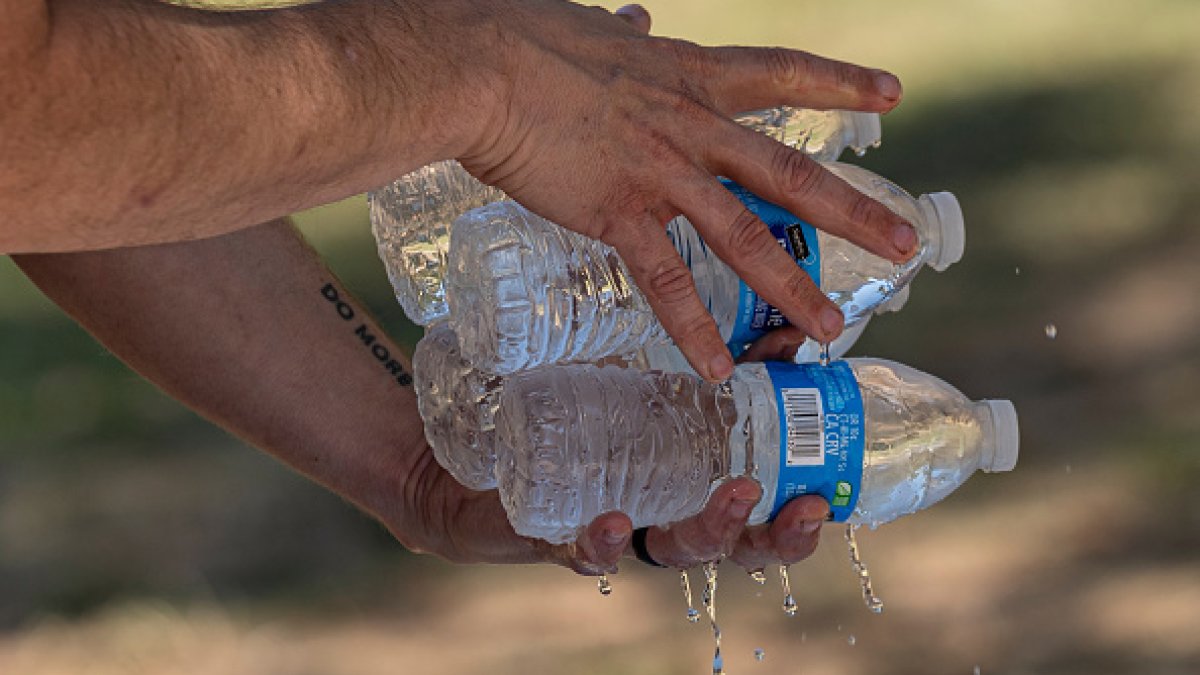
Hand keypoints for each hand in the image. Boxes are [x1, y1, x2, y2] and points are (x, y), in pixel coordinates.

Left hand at [386, 326, 824, 574]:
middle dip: (770, 536)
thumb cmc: (577, 410)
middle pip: (729, 547)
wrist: (476, 440)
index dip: (798, 520)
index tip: (829, 497)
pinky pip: (582, 549)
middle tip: (804, 508)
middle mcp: (660, 516)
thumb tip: (790, 330)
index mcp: (692, 486)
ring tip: (731, 496)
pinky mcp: (556, 532)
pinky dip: (602, 540)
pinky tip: (612, 519)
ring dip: (708, 530)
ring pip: (671, 550)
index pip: (757, 518)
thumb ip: (719, 362)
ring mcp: (613, 526)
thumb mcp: (653, 380)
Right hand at [456, 0, 915, 381]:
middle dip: (852, 212)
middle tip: (906, 245)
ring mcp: (660, 172)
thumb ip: (626, 33)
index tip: (892, 95)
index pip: (781, 74)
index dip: (840, 82)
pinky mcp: (618, 212)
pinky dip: (692, 329)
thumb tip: (638, 18)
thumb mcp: (594, 28)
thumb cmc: (524, 37)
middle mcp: (691, 124)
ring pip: (745, 236)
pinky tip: (717, 369)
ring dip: (794, 287)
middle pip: (790, 173)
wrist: (481, 68)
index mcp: (689, 76)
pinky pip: (665, 281)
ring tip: (832, 329)